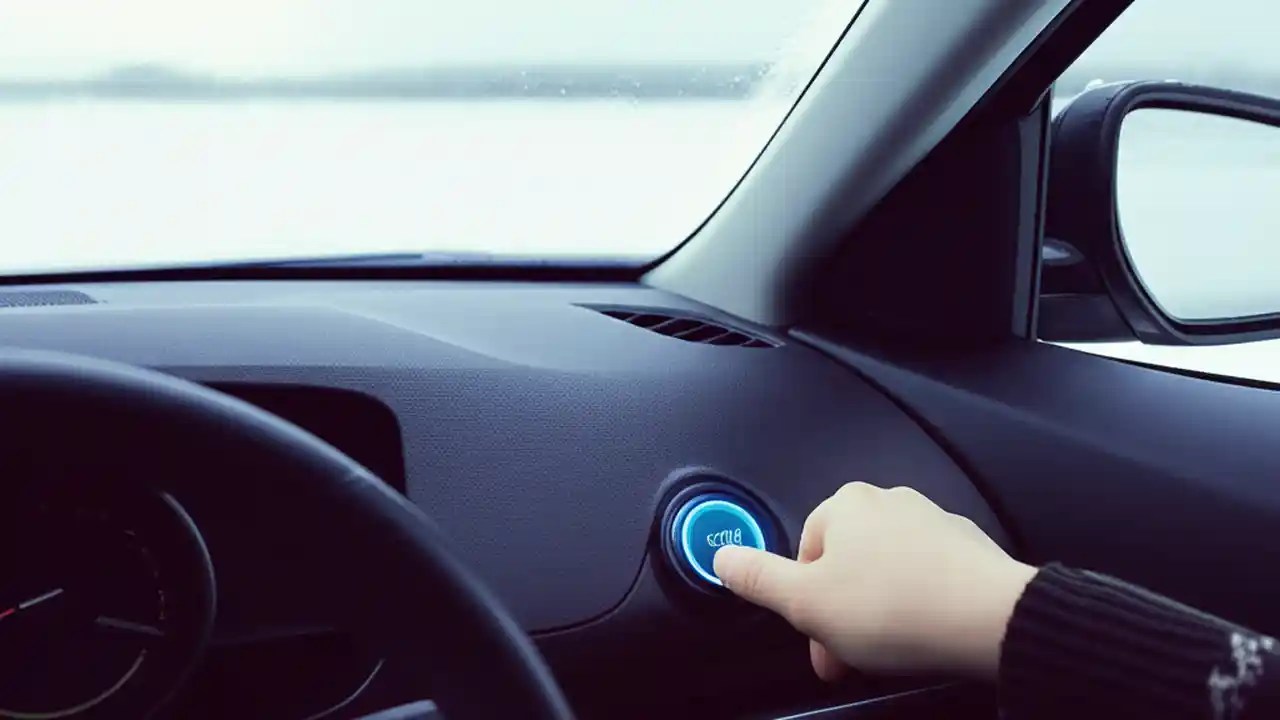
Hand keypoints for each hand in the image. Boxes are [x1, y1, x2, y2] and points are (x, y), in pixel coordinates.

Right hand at [713, 483, 1035, 680]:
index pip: (805, 554)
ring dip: (880, 610)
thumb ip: (756, 578)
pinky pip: (928, 578)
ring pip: (887, 572)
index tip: (819, 645)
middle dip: (842, 613)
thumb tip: (722, 558)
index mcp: (843, 505)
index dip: (805, 606)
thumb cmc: (894, 608)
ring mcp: (933, 521)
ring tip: (891, 649)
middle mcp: (888, 501)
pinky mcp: (968, 548)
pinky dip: (920, 604)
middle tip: (850, 656)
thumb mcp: (804, 602)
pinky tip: (925, 634)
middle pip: (846, 564)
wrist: (990, 619)